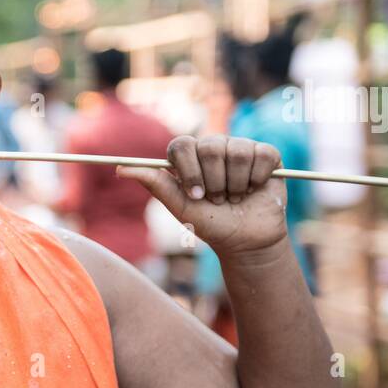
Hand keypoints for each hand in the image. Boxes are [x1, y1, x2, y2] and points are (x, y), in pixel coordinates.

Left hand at [116, 135, 288, 254]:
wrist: (245, 242)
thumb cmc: (211, 225)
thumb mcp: (180, 207)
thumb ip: (155, 184)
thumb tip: (120, 169)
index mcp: (190, 158)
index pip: (182, 145)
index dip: (189, 170)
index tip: (196, 195)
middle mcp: (214, 148)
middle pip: (210, 147)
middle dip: (214, 182)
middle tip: (218, 199)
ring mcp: (240, 149)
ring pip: (237, 152)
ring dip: (236, 184)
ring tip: (236, 196)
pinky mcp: (266, 155)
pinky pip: (261, 155)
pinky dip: (257, 179)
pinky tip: (254, 189)